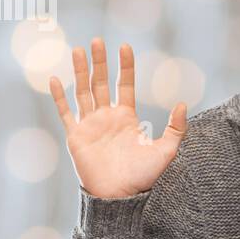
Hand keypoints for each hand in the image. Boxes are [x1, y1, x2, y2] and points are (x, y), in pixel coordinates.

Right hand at [49, 37, 186, 198]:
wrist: (120, 197)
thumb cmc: (143, 177)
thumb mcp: (166, 150)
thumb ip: (176, 128)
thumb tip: (183, 103)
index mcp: (126, 118)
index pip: (124, 85)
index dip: (124, 66)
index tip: (124, 46)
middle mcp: (106, 117)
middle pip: (100, 83)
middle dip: (99, 62)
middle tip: (97, 41)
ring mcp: (89, 125)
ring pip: (83, 92)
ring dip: (80, 71)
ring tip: (78, 50)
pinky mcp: (75, 136)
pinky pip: (65, 113)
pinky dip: (59, 97)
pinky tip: (56, 79)